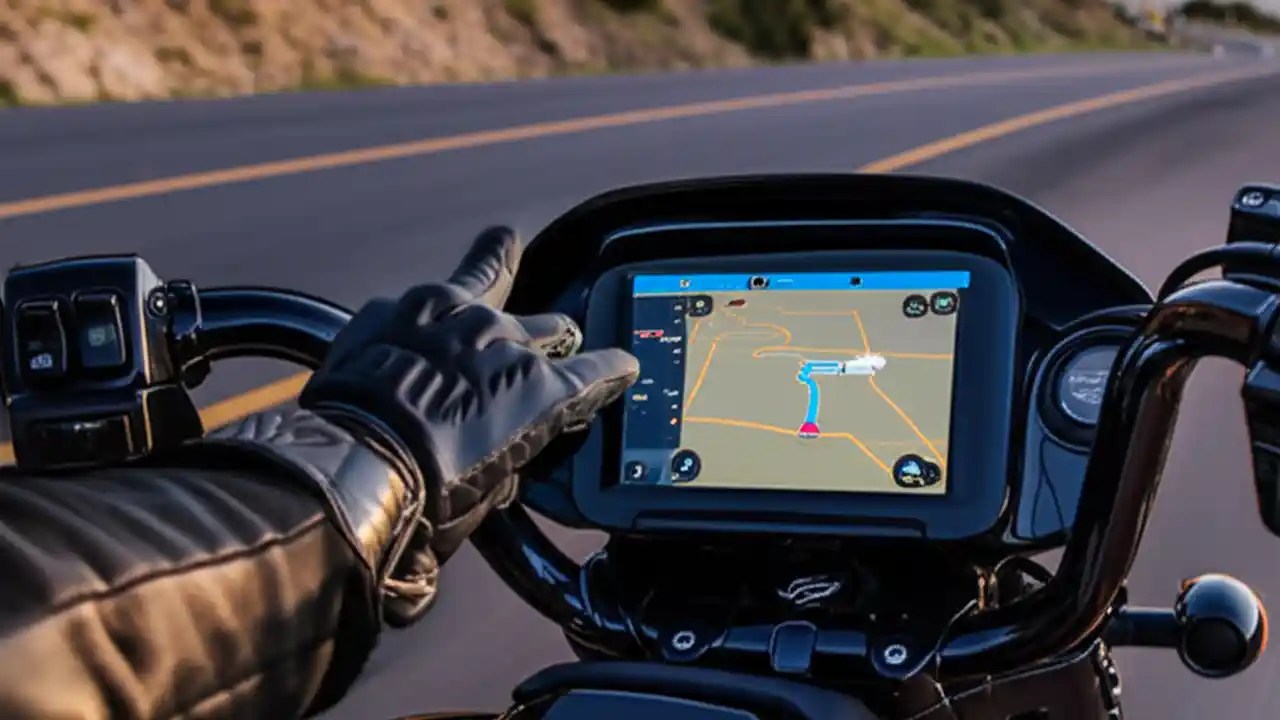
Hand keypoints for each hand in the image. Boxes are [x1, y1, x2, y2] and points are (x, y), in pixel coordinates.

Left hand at [299, 227, 637, 622]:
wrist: (346, 468)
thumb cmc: (422, 500)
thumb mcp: (487, 497)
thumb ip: (506, 464)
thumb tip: (503, 462)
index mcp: (538, 391)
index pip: (599, 370)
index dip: (613, 370)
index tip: (621, 367)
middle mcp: (504, 341)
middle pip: (551, 327)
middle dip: (553, 338)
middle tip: (551, 341)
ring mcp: (450, 313)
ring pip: (490, 276)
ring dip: (498, 268)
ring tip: (504, 242)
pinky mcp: (399, 307)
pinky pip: (425, 297)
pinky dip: (429, 306)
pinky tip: (426, 301)